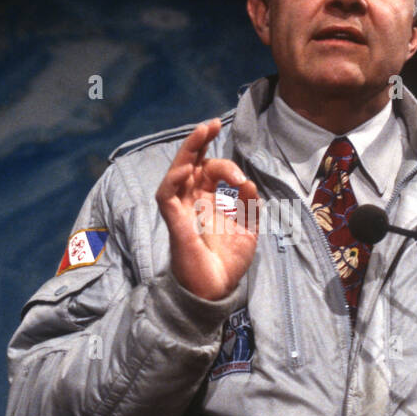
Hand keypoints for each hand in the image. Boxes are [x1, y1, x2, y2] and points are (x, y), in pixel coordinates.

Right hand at [155, 118, 259, 299]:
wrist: (216, 291)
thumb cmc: (228, 262)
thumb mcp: (248, 229)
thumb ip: (249, 206)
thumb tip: (248, 182)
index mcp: (209, 200)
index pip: (210, 170)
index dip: (224, 163)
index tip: (242, 179)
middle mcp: (193, 201)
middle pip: (191, 163)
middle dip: (200, 142)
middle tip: (212, 124)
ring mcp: (181, 210)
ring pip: (176, 172)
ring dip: (188, 151)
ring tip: (201, 132)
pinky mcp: (174, 222)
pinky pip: (166, 195)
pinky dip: (174, 179)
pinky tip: (189, 168)